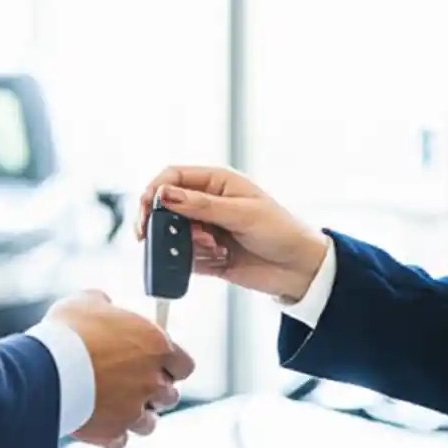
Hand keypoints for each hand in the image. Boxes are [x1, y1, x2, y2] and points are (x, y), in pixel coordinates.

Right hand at [45, 291, 194, 447]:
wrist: (44, 369)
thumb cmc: (68, 331)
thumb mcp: (88, 301)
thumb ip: (107, 305)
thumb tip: (106, 305)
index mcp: (156, 345)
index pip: (184, 364)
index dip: (171, 365)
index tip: (157, 364)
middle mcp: (151, 380)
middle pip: (169, 396)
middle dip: (154, 392)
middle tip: (132, 384)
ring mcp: (133, 410)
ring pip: (148, 423)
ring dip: (136, 416)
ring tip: (115, 407)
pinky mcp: (111, 432)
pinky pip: (120, 440)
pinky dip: (111, 434)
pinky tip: (99, 422)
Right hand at [137, 166, 327, 300]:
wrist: (300, 270)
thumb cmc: (281, 231)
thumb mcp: (241, 214)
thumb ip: (200, 205)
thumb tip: (164, 194)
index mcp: (217, 182)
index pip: (172, 177)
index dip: (155, 191)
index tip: (147, 210)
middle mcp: (207, 203)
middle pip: (165, 207)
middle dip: (162, 222)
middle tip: (152, 236)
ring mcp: (206, 229)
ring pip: (173, 235)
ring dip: (186, 244)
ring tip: (213, 248)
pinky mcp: (206, 254)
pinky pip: (184, 258)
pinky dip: (195, 261)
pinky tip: (220, 260)